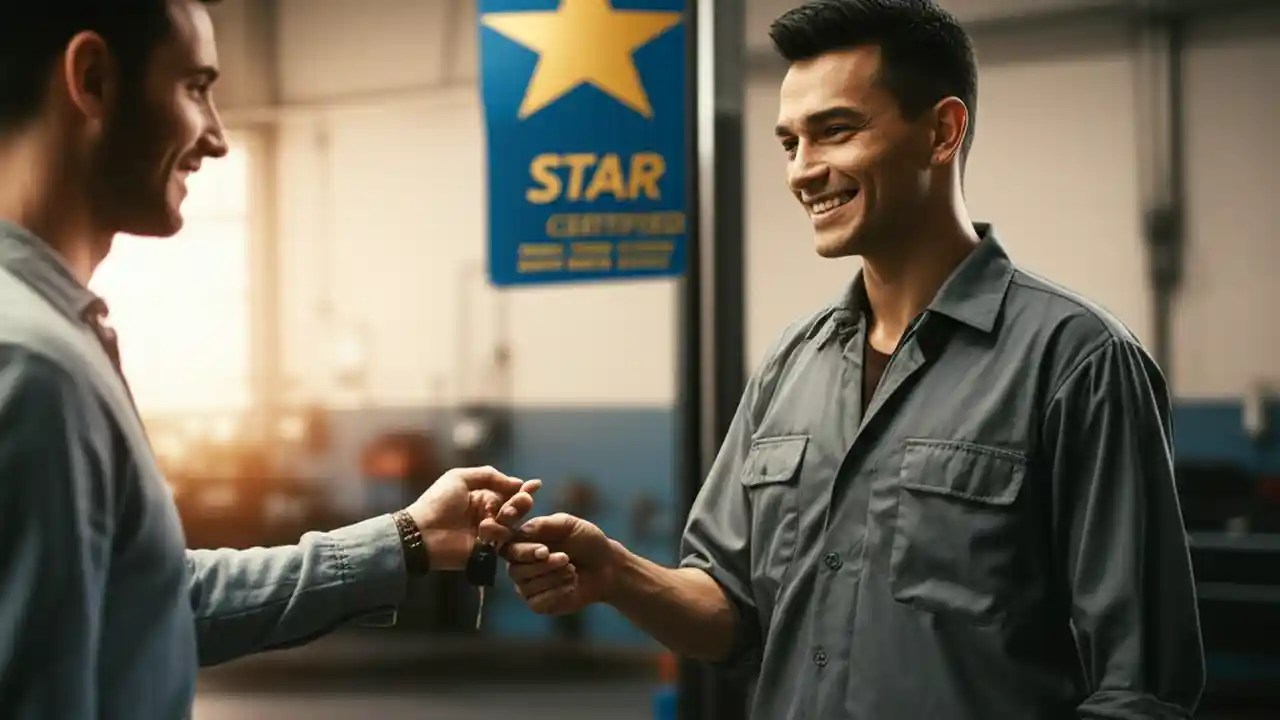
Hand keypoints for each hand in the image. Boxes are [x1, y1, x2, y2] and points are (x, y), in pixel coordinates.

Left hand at [405, 466, 542, 570]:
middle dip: (520, 502)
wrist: (421, 532)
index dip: (523, 489)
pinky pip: (503, 540)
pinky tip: (486, 528)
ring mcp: (489, 532)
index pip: (509, 491)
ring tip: (496, 515)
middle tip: (521, 500)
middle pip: (515, 508)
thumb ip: (489, 475)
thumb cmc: (437, 502)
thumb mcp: (459, 478)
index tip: (535, 485)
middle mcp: (489, 514)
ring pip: (512, 524)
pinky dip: (498, 532)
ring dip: (509, 516)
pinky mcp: (487, 549)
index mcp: (483, 496)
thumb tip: (516, 482)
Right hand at [504, 513, 619, 614]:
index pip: (507, 549)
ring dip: (553, 578)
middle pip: (515, 571)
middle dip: (543, 566)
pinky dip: (557, 593)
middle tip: (567, 559)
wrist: (607, 566)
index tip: (544, 550)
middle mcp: (521, 565)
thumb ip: (545, 525)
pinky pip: (537, 602)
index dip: (524, 552)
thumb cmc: (586, 541)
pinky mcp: (539, 604)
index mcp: (523, 543)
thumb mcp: (569, 525)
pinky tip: (572, 584)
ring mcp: (528, 586)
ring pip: (526, 587)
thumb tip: (522, 530)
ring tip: (572, 570)